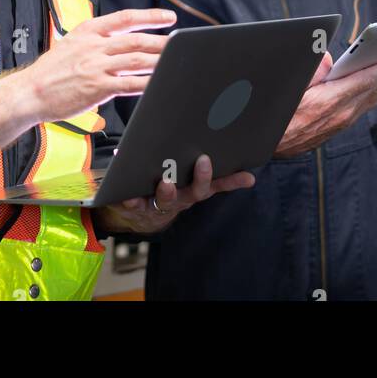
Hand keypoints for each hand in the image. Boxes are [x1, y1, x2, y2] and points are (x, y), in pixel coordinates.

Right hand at [14, 8, 176, 123]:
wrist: (29, 92)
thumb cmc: (50, 72)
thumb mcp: (71, 45)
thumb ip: (96, 43)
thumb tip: (121, 45)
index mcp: (88, 31)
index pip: (125, 18)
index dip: (150, 17)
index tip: (168, 18)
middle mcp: (94, 46)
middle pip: (136, 40)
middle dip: (162, 41)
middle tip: (180, 43)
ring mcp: (96, 66)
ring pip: (137, 61)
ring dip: (159, 61)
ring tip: (176, 61)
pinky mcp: (98, 87)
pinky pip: (130, 84)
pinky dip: (147, 83)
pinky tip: (159, 82)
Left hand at [95, 154, 254, 234]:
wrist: (140, 216)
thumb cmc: (170, 191)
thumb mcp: (192, 185)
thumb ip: (217, 179)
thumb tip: (248, 176)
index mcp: (194, 191)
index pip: (217, 185)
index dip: (231, 181)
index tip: (246, 175)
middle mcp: (181, 198)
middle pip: (195, 191)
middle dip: (201, 178)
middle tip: (203, 161)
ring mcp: (159, 204)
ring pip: (167, 199)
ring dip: (167, 191)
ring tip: (166, 182)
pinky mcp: (137, 207)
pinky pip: (133, 203)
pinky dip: (130, 199)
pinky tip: (127, 193)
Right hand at [274, 49, 376, 156]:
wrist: (260, 144)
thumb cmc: (272, 111)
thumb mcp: (287, 84)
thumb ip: (311, 69)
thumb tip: (328, 61)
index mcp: (329, 100)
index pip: (369, 78)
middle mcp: (340, 115)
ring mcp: (339, 124)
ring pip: (372, 99)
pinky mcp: (335, 129)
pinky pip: (363, 107)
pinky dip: (376, 93)